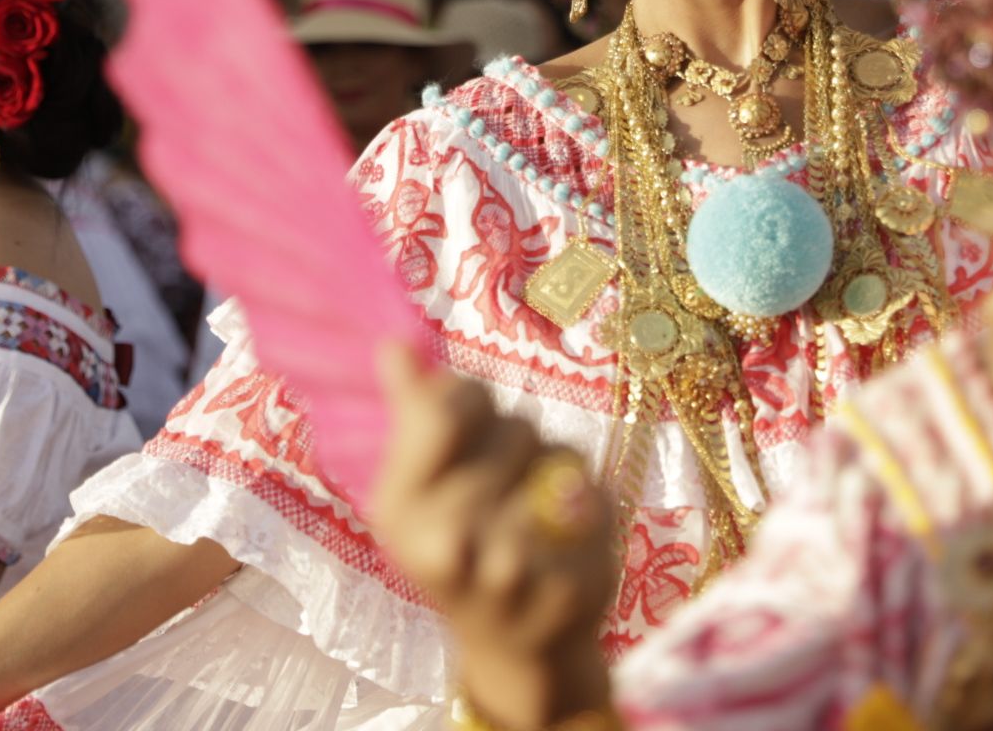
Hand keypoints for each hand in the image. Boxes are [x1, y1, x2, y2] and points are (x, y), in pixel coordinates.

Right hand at [371, 345, 615, 729]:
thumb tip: (395, 345)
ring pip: (559, 457)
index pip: (446, 409)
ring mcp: (510, 568)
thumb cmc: (461, 543)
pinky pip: (597, 495)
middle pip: (514, 428)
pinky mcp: (568, 584)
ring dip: (554, 472)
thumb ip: (414, 414)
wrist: (515, 646)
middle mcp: (446, 539)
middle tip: (504, 482)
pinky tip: (567, 539)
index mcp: (398, 507)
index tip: (472, 424)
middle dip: (517, 441)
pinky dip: (590, 504)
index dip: (471, 401)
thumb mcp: (421, 485)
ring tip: (535, 513)